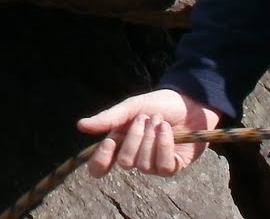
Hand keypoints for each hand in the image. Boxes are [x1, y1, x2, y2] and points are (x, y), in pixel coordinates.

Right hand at [76, 88, 217, 177]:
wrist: (189, 102)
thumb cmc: (159, 103)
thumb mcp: (132, 106)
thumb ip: (108, 118)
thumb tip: (80, 125)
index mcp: (119, 143)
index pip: (100, 166)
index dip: (101, 160)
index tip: (110, 142)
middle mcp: (134, 157)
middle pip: (124, 162)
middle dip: (135, 137)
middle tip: (145, 119)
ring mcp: (153, 164)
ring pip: (144, 164)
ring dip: (152, 138)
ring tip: (160, 122)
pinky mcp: (172, 167)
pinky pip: (162, 166)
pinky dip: (164, 145)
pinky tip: (168, 132)